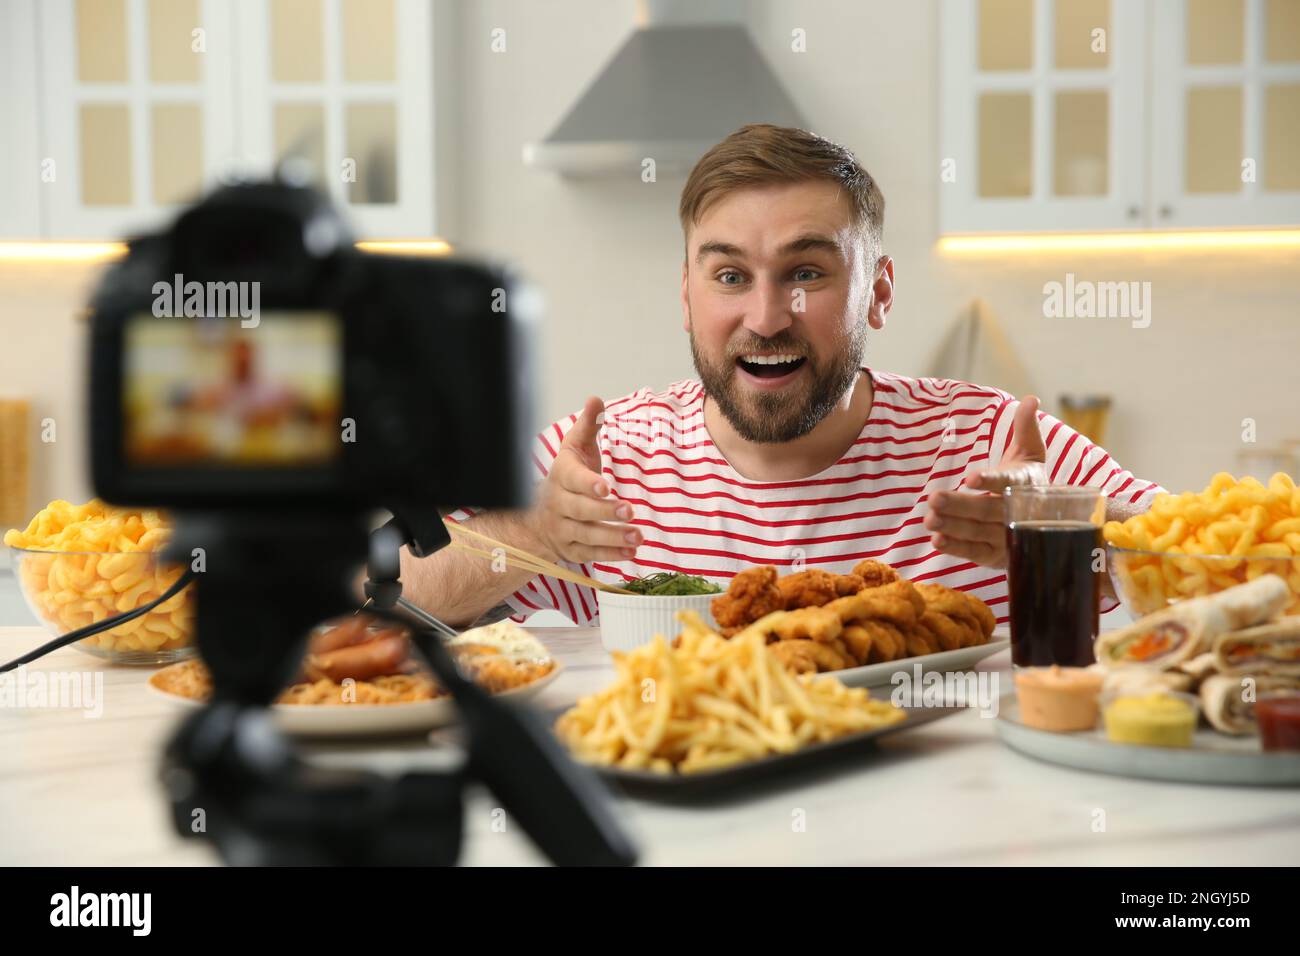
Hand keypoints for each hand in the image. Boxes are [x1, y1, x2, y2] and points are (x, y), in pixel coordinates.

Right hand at [526, 396, 641, 563]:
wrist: (536, 515)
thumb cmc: (567, 477)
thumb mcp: (574, 449)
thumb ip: (588, 426)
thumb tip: (596, 399)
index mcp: (562, 477)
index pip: (573, 480)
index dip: (588, 484)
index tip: (606, 487)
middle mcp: (559, 505)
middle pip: (580, 510)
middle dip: (605, 512)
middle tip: (630, 511)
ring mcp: (563, 529)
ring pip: (586, 535)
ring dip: (613, 537)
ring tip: (638, 536)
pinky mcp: (571, 549)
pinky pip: (590, 554)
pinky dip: (611, 555)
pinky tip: (632, 552)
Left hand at [924, 395, 1047, 567]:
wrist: (1043, 521)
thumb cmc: (1029, 481)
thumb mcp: (1030, 454)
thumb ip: (1026, 428)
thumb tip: (1031, 399)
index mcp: (1028, 485)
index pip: (1009, 483)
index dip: (990, 481)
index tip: (970, 477)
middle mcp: (1021, 514)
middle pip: (988, 511)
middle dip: (960, 506)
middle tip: (933, 498)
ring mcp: (1010, 537)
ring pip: (979, 532)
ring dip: (953, 526)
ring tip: (928, 518)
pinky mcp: (998, 556)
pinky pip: (976, 552)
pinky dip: (957, 548)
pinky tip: (936, 539)